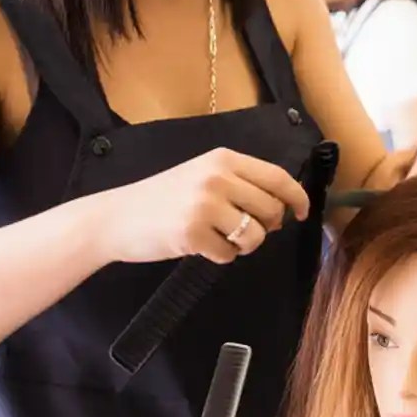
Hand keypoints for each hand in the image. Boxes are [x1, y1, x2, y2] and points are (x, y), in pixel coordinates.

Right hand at [96, 148, 309, 265]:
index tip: (302, 212)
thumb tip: (282, 208)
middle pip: (271, 209)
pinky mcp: (191, 233)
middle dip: (267, 226)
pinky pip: (229, 255)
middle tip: (246, 229)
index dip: (297, 198)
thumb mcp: (202, 175)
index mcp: (224, 159)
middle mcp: (217, 178)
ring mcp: (204, 205)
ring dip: (245, 245)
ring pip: (254, 235)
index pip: (278, 177)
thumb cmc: (163, 198)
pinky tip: (201, 246)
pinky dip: (221, 257)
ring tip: (223, 239)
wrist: (114, 217)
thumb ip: (240, 183)